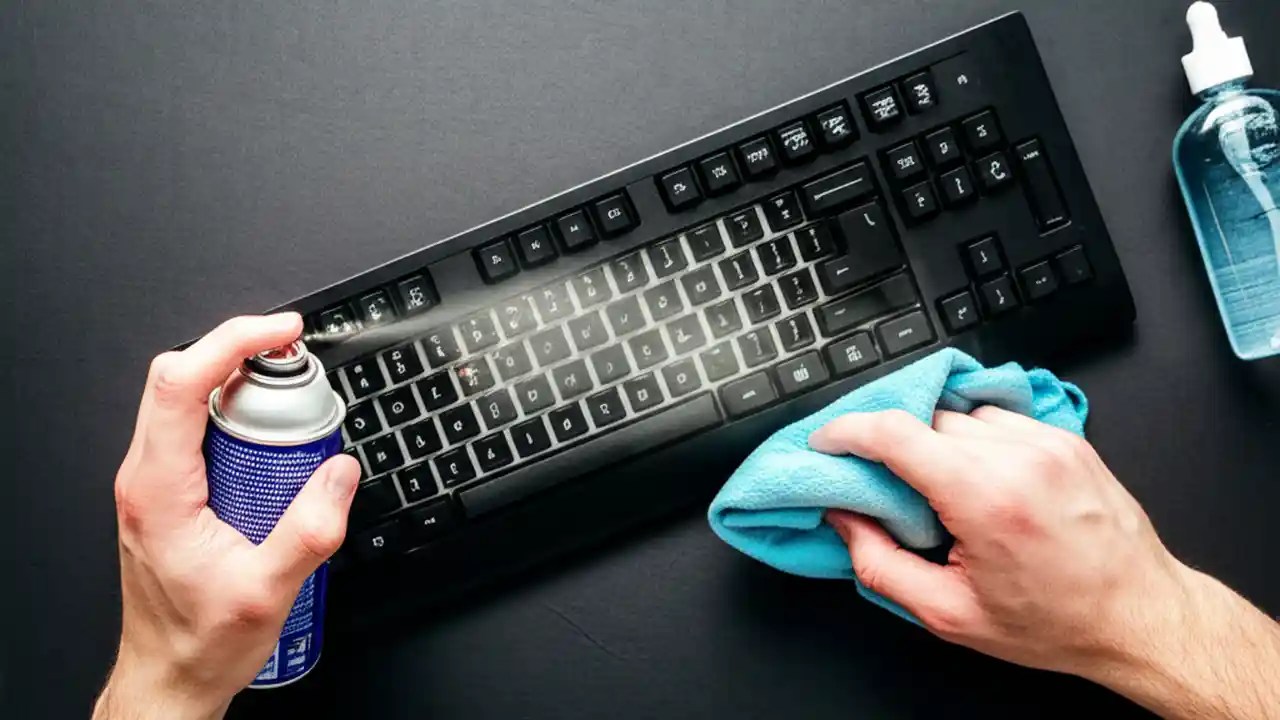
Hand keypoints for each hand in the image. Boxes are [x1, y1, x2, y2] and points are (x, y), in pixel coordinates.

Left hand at [94, 314, 360, 719]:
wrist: (169, 677)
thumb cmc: (198, 642)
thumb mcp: (267, 592)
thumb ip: (310, 529)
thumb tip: (341, 472)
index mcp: (158, 490)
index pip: (180, 385)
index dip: (231, 342)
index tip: (279, 332)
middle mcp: (146, 478)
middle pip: (182, 378)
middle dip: (242, 355)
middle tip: (296, 363)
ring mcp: (155, 483)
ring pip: (189, 400)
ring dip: (243, 387)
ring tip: (292, 407)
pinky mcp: (170, 491)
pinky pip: (200, 429)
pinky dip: (240, 417)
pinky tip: (275, 446)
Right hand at [812, 408, 1279, 718]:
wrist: (1140, 617)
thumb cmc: (1055, 622)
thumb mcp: (949, 614)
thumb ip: (880, 564)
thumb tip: (844, 520)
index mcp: (985, 498)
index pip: (895, 433)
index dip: (846, 430)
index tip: (825, 442)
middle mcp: (1018, 458)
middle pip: (923, 421)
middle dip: (891, 446)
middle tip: (881, 484)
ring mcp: (1047, 442)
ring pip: (959, 415)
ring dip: (936, 442)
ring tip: (939, 488)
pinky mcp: (1066, 438)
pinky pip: (998, 419)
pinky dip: (975, 439)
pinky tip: (979, 477)